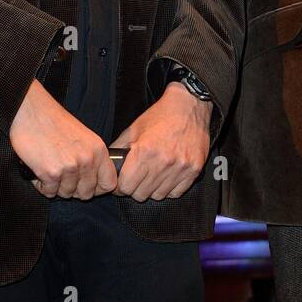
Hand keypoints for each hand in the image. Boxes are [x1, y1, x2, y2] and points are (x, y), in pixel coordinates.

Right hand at [9, 79, 117, 198]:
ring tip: (49, 171)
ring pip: (67, 194)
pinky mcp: (51, 173)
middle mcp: (87, 159)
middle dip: (74, 190)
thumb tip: (92, 181)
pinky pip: (50, 192)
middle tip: (62, 179)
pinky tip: (40, 172)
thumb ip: (91, 157)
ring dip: (57, 187)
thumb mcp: (84, 137)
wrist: (32, 112)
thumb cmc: (55, 123)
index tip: (87, 186)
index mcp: (98, 150)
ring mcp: (70, 167)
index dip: (98, 189)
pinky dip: (43, 186)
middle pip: (87, 193)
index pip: (109, 184)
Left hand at [110, 81, 211, 201]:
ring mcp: (179, 168)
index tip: (122, 183)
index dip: (120, 186)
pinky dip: (168, 189)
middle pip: (140, 194)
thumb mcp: (134, 128)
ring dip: (152, 190)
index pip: (126, 186)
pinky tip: (165, 177)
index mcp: (144, 151)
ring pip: (158, 196)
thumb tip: (108, 165)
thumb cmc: (161, 115)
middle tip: (136, 179)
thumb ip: (119, 148)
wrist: (189, 106)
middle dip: (135, 188)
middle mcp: (162, 162)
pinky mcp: (193, 170)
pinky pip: (175, 193)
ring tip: (151, 177)